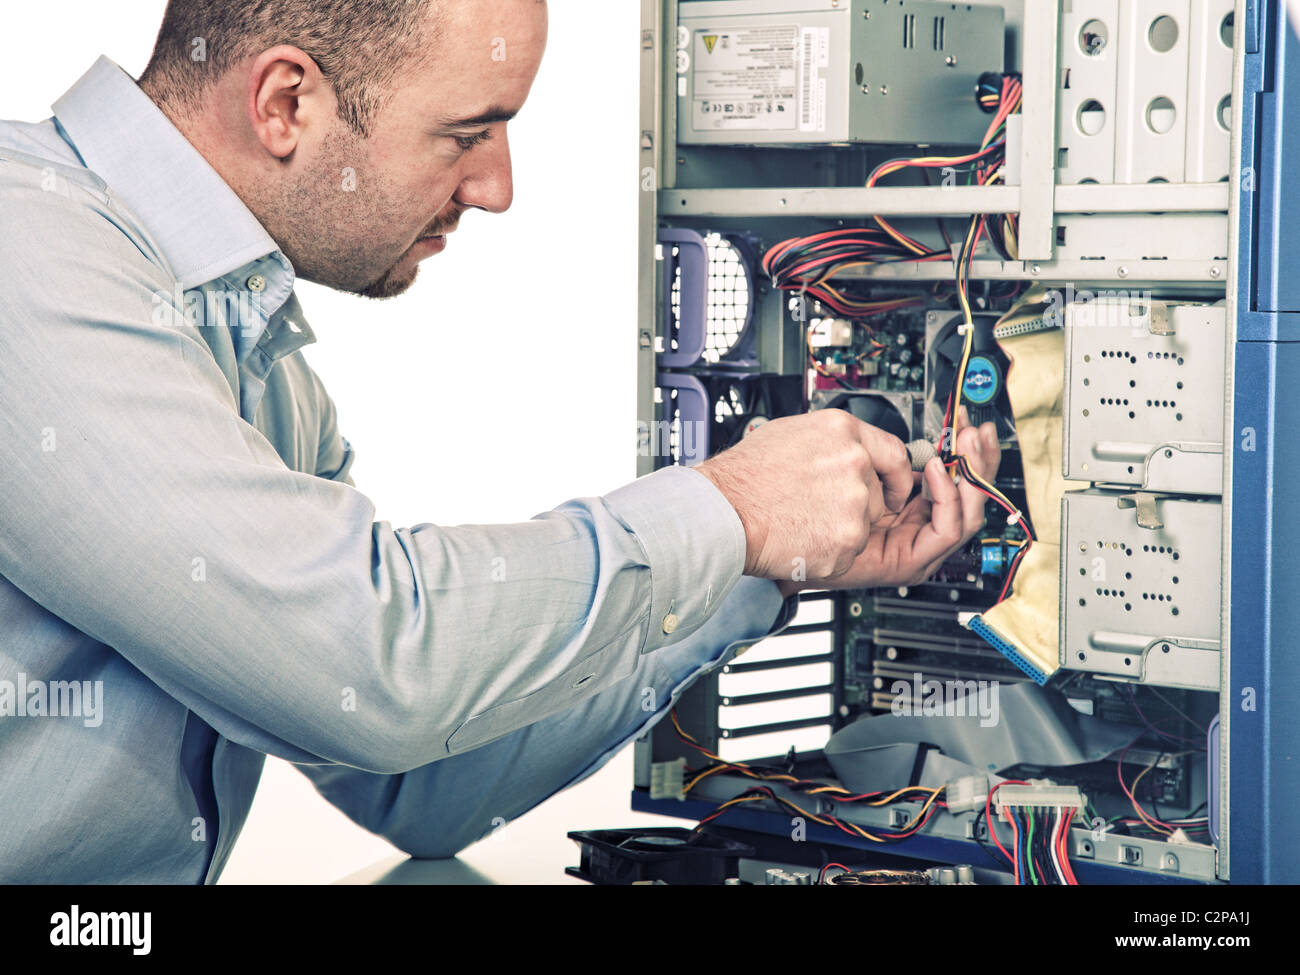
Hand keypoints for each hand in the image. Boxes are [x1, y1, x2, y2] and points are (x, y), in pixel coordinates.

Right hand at [695, 408, 913, 584]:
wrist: (722, 513)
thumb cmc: (744, 477)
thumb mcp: (790, 433)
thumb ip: (832, 442)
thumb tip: (851, 447)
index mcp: (843, 433)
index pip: (895, 453)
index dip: (896, 475)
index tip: (894, 486)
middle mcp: (854, 464)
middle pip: (876, 493)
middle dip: (855, 505)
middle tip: (819, 507)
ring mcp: (853, 504)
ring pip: (862, 524)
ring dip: (840, 527)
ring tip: (802, 519)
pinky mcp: (846, 541)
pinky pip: (849, 550)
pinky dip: (828, 550)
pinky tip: (801, 536)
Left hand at [796, 405, 1001, 592]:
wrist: (762, 527)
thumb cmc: (791, 498)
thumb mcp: (844, 461)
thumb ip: (877, 455)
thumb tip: (901, 438)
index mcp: (902, 504)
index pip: (951, 480)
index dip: (966, 450)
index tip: (965, 421)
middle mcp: (912, 528)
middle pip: (968, 498)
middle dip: (981, 460)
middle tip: (977, 431)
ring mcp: (913, 547)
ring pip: (967, 515)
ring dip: (973, 477)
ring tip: (964, 447)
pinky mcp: (907, 561)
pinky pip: (947, 529)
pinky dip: (948, 499)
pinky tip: (934, 472)